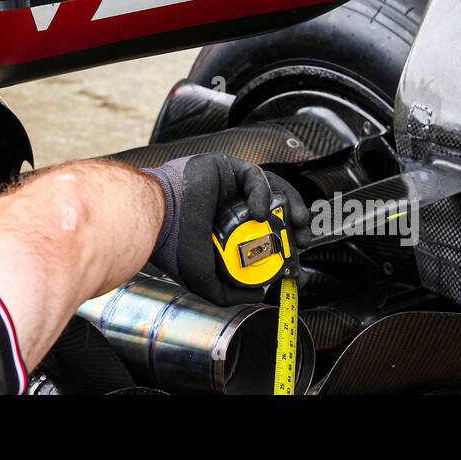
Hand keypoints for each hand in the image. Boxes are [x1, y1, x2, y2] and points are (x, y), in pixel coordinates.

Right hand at [141, 153, 308, 306]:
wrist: (156, 219)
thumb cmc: (172, 247)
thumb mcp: (205, 281)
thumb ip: (232, 290)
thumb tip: (260, 293)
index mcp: (223, 231)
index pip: (263, 237)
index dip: (284, 249)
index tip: (296, 268)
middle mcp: (227, 207)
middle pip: (274, 211)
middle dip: (294, 227)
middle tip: (304, 241)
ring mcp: (226, 186)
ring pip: (270, 190)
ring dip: (291, 205)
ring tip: (297, 224)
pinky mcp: (224, 166)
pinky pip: (254, 176)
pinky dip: (265, 192)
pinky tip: (263, 211)